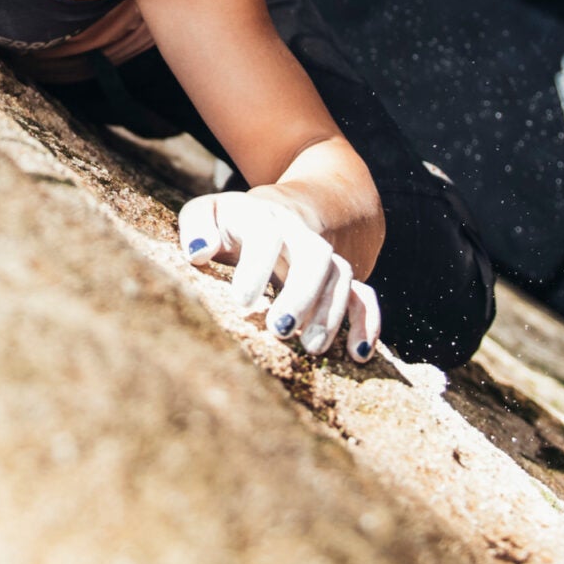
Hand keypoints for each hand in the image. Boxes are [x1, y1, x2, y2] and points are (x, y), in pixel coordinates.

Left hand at [179, 188, 379, 360]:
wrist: (278, 210)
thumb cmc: (230, 222)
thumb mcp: (207, 213)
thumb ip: (197, 225)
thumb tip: (199, 253)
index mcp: (262, 217)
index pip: (266, 233)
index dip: (257, 265)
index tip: (242, 301)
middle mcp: (298, 233)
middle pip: (314, 254)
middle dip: (301, 293)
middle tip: (280, 331)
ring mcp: (321, 256)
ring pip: (340, 275)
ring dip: (329, 312)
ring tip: (311, 349)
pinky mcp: (337, 280)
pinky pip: (362, 294)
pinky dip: (366, 321)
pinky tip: (359, 353)